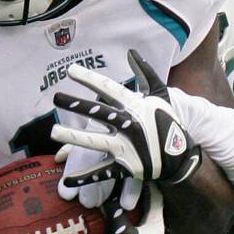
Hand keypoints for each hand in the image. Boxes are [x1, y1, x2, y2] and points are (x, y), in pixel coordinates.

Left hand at [51, 49, 201, 197]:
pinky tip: (67, 181)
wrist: (181, 157)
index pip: (109, 89)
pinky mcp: (126, 167)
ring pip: (96, 142)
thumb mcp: (160, 94)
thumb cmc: (168, 122)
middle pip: (99, 114)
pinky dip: (84, 179)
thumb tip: (132, 52)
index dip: (90, 79)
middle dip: (77, 105)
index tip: (70, 70)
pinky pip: (102, 174)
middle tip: (56, 97)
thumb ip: (145, 72)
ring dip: (73, 138)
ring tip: (53, 132)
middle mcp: (129, 126)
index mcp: (136, 106)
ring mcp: (127, 148)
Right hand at [89, 184, 165, 233]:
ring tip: (118, 200)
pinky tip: (115, 221)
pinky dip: (125, 225)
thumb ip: (115, 210)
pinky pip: (133, 233)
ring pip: (140, 222)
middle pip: (148, 209)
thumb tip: (108, 192)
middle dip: (137, 197)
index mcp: (158, 227)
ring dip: (130, 212)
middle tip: (125, 183)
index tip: (140, 171)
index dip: (148, 184)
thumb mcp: (119, 231)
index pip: (156, 198)